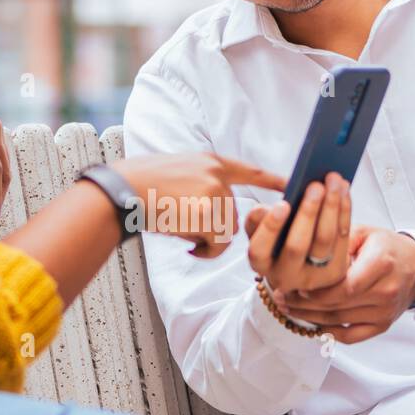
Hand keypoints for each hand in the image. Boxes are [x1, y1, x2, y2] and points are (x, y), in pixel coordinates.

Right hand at [116, 153, 287, 257]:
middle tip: (187, 231)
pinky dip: (205, 251)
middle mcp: (218, 175)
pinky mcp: (208, 214)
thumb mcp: (178, 173)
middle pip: (233, 215)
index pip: (249, 171)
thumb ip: (202, 185)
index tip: (292, 184)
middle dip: (214, 229)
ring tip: (182, 235)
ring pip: (227, 232)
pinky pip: (218, 244)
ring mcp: (215, 194)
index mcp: (210, 162)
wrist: (122, 192)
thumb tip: (214, 216)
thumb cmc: (142, 188)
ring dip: (208, 241)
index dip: (272, 180)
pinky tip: (188, 248)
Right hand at [245, 172, 351, 293]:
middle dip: (307, 213)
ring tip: (334, 181)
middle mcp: (285, 277)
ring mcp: (313, 278)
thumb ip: (259, 218)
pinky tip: (344, 190)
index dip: (270, 228)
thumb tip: (271, 208)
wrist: (299, 262)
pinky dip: (344, 210)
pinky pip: (342, 237)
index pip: (259, 250)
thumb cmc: (275, 238)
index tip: (282, 204)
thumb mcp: (259, 227)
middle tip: (315, 186)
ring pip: (324, 240)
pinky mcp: (336, 272)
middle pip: (297, 246)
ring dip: (331, 207)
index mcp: (261, 264)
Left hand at [273, 225, 414, 343]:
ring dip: (310, 317)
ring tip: (288, 307)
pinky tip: (310, 323)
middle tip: (280, 296)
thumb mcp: (365, 232)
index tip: (293, 285)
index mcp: (381, 264)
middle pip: (337, 305)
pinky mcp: (382, 326)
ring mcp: (384, 312)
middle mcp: (385, 292)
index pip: (345, 286)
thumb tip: (304, 248)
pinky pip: (351, 337)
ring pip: (339, 322)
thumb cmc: (386, 247)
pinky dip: (328, 332)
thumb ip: (337, 239)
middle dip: (304, 303)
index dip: (317, 290)